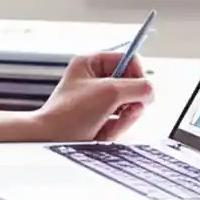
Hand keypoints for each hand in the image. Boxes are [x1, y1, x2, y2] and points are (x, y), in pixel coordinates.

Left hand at [32, 52, 153, 141]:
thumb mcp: (109, 94)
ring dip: (123, 119)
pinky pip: (120, 121)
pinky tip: (101, 133)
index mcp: (91, 63)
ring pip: (129, 106)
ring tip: (105, 125)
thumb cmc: (69, 114)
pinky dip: (115, 129)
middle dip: (130, 103)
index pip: (129, 59)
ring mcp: (97, 99)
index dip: (138, 75)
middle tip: (119, 112)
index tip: (138, 91)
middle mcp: (94, 79)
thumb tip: (150, 91)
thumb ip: (137, 87)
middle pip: (132, 85)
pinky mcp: (98, 117)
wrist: (49, 140)